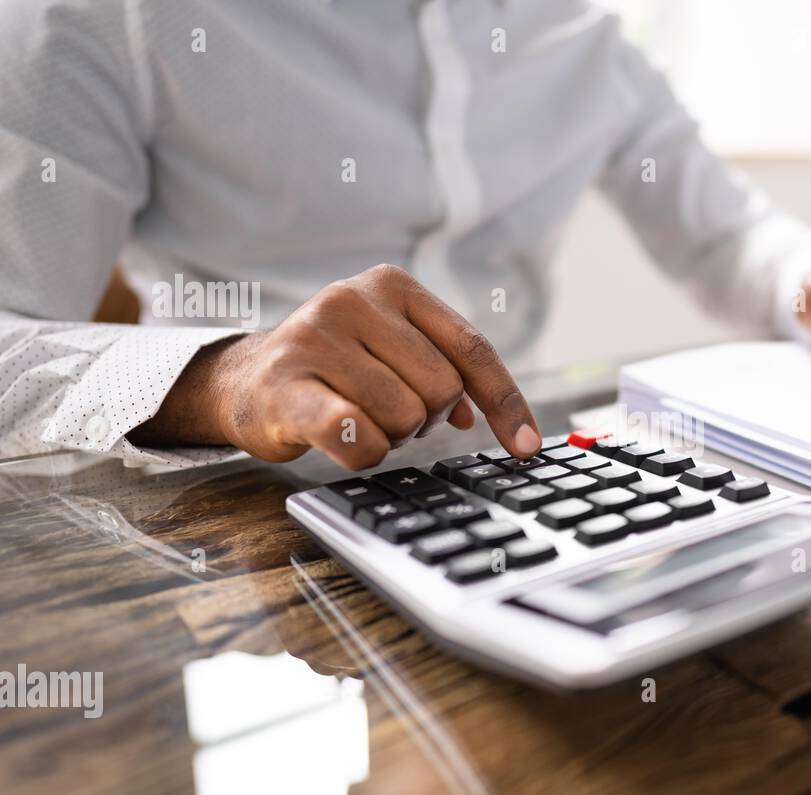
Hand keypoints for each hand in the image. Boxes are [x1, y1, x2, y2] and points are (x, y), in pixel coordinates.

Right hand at [132, 264, 541, 468]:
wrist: (242, 379)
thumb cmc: (333, 368)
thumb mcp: (391, 349)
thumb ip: (442, 367)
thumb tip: (479, 415)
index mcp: (393, 286)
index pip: (472, 348)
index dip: (506, 402)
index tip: (526, 446)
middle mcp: (353, 300)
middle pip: (442, 389)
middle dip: (426, 419)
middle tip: (390, 414)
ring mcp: (315, 339)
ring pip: (404, 417)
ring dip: (391, 437)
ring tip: (358, 419)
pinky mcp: (285, 385)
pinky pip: (356, 435)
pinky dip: (363, 451)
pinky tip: (345, 441)